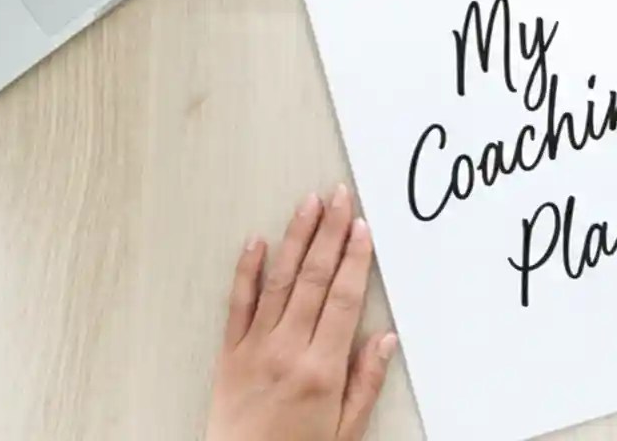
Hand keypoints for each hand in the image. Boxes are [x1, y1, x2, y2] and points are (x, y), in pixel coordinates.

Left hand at [206, 185, 396, 440]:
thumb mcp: (346, 430)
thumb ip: (366, 381)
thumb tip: (386, 338)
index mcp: (321, 368)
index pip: (344, 298)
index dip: (355, 259)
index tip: (362, 229)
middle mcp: (287, 349)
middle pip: (314, 278)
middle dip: (330, 233)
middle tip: (340, 198)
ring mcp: (255, 347)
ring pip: (279, 280)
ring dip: (296, 238)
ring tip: (308, 205)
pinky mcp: (230, 353)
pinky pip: (238, 304)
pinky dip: (248, 270)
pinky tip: (257, 242)